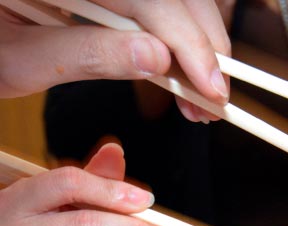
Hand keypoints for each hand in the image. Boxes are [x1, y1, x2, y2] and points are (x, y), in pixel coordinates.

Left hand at [0, 0, 229, 120]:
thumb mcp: (14, 61)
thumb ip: (87, 55)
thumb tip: (157, 60)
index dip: (189, 45)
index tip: (212, 90)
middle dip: (201, 42)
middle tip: (213, 98)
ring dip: (188, 39)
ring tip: (193, 92)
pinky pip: (143, 2)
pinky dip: (164, 31)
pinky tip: (170, 67)